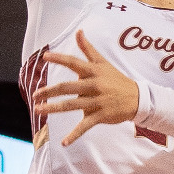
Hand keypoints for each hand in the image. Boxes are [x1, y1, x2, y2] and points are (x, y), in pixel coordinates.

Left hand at [33, 30, 139, 145]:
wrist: (138, 98)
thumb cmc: (116, 79)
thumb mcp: (103, 63)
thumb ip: (88, 48)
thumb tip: (78, 31)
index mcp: (94, 71)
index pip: (74, 62)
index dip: (59, 59)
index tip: (44, 57)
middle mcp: (94, 85)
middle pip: (68, 87)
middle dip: (50, 91)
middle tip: (35, 95)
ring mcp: (97, 101)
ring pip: (72, 105)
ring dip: (54, 108)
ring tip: (38, 109)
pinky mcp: (100, 116)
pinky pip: (85, 126)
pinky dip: (74, 135)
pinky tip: (63, 142)